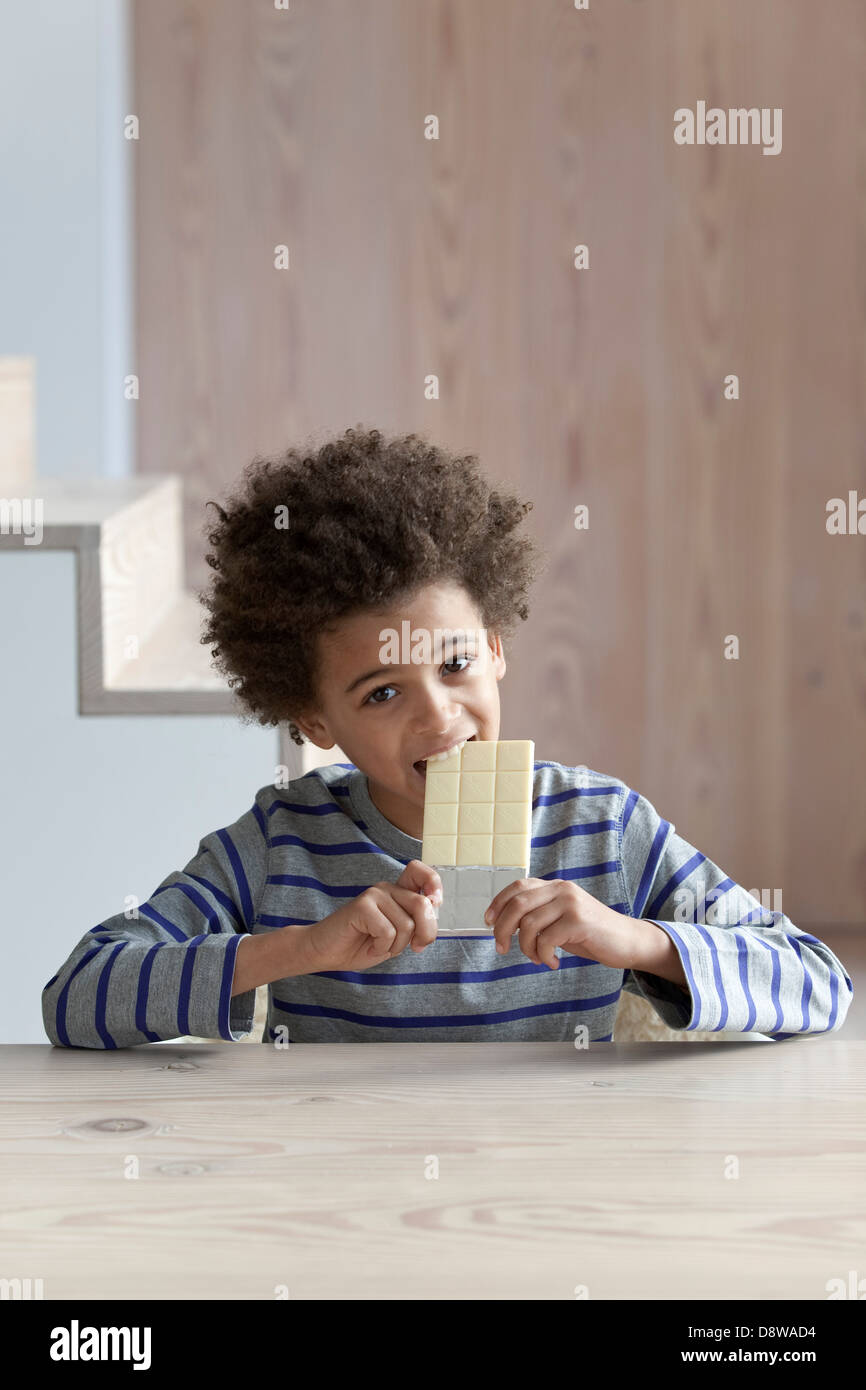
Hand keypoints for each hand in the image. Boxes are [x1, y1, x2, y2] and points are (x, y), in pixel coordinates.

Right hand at [304, 859, 442, 971]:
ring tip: (380, 946)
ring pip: (406, 924)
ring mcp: (374, 895)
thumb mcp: (397, 936)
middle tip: (416, 947)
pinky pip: (387, 931)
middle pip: (422, 905)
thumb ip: (415, 923)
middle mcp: (387, 889)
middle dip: (426, 932)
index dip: (434, 883)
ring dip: (397, 946)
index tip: (436, 902)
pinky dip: (381, 947)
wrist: (326, 952)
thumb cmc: (362, 944)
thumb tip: (433, 912)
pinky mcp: (362, 906)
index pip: (420, 872)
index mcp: (397, 893)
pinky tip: (369, 946)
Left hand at [484, 877, 637, 970]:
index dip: (497, 903)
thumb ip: (538, 916)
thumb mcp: (560, 920)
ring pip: (528, 924)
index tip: (487, 922)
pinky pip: (546, 939)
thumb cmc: (590, 934)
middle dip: (502, 929)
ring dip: (526, 948)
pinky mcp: (579, 920)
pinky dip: (543, 955)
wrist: (626, 941)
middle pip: (517, 904)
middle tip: (501, 948)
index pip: (517, 887)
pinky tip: (552, 962)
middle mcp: (562, 889)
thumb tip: (502, 926)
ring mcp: (571, 903)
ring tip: (537, 959)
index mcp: (555, 886)